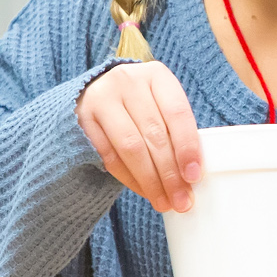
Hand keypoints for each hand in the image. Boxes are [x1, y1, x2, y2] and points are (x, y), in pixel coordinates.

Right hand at [76, 61, 200, 212]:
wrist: (98, 94)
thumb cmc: (142, 105)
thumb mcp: (162, 105)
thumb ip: (176, 129)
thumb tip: (193, 174)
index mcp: (156, 74)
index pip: (177, 113)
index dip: (187, 147)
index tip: (194, 176)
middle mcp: (127, 80)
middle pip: (154, 134)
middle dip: (170, 173)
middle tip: (182, 200)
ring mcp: (101, 98)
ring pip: (131, 147)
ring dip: (151, 180)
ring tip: (164, 202)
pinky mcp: (82, 119)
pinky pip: (110, 156)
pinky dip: (130, 178)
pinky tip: (144, 191)